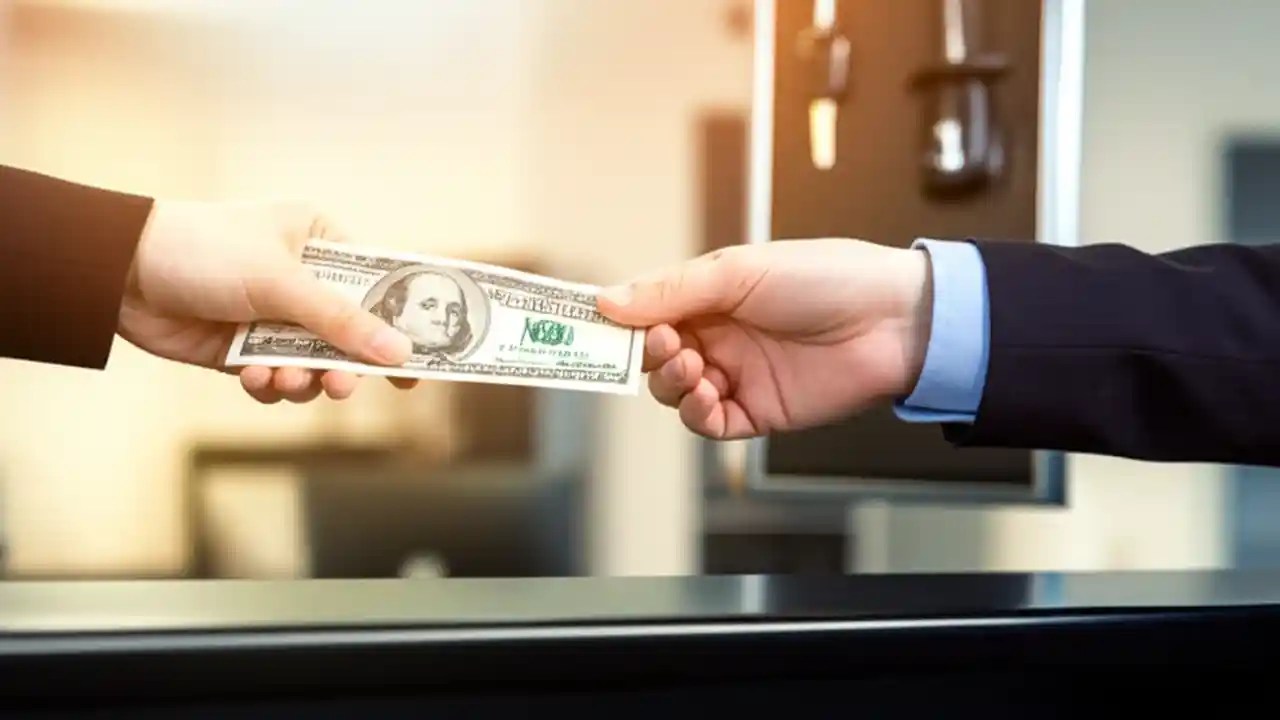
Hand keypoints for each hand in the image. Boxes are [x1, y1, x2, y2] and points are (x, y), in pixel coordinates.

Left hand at [118, 200, 417, 402]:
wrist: (119, 273)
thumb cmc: (204, 250)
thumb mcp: (281, 282)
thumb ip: (342, 322)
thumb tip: (400, 354)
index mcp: (319, 240)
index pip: (377, 284)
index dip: (401, 323)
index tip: (420, 362)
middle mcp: (302, 278)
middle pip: (350, 334)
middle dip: (345, 365)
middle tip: (343, 386)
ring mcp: (273, 315)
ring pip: (314, 364)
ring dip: (304, 380)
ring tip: (285, 381)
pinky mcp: (244, 347)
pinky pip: (277, 377)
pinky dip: (270, 384)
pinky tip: (252, 375)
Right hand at [597, 239, 932, 438]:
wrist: (895, 320)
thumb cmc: (828, 278)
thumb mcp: (739, 270)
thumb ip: (672, 289)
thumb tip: (609, 301)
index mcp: (712, 296)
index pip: (648, 311)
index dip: (619, 320)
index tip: (589, 324)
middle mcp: (720, 336)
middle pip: (653, 357)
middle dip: (646, 354)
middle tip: (658, 344)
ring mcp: (738, 375)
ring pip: (676, 393)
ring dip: (671, 382)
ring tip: (692, 364)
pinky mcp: (758, 412)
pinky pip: (710, 424)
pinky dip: (698, 413)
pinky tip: (708, 394)